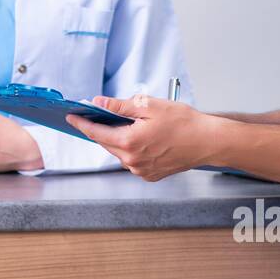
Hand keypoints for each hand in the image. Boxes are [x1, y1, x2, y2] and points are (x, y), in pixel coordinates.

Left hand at [65, 94, 220, 181]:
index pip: (96, 132)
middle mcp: (132, 160)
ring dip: (119, 139)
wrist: (208, 142)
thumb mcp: (150, 106)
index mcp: (129, 142)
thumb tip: (99, 103)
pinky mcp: (150, 175)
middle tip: (100, 115)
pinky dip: (133, 149)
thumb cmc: (184, 122)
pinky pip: (133, 160)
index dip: (82, 123)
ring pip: (120, 152)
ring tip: (130, 125)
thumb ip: (121, 105)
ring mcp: (141, 170)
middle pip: (107, 143)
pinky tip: (144, 138)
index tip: (71, 117)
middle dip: (101, 129)